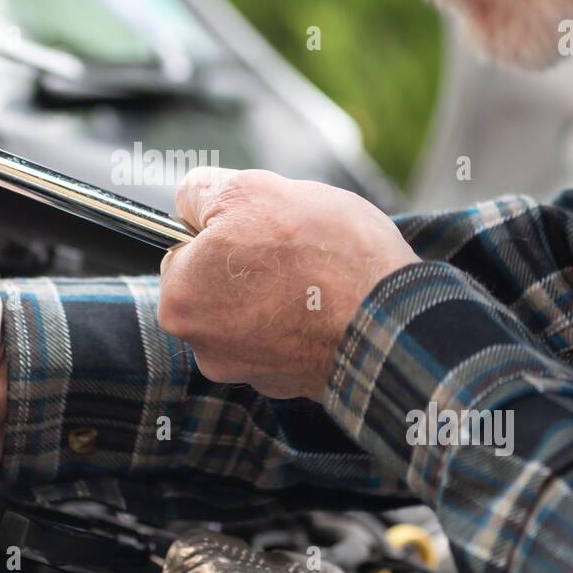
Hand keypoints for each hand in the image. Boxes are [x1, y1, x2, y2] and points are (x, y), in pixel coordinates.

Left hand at [158, 168, 418, 400]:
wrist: (392, 318)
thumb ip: (202, 190)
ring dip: (277, 291)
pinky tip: (329, 302)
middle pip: (219, 284)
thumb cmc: (321, 251)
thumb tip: (189, 197)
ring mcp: (248, 372)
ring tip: (317, 274)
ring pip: (253, 310)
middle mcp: (203, 348)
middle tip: (292, 245)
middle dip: (250, 262)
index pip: (184, 249)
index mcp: (179, 301)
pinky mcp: (290, 383)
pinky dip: (302, 320)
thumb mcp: (251, 190)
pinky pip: (287, 337)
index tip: (257, 224)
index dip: (222, 227)